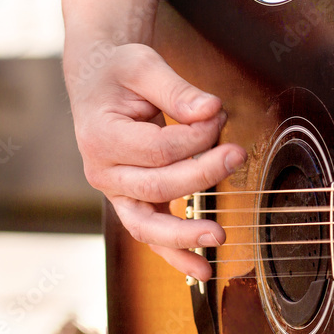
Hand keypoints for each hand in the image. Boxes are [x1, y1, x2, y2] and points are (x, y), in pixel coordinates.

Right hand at [65, 42, 245, 280]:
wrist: (96, 81)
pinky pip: (152, 235)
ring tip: (218, 237)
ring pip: (147, 225)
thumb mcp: (143, 64)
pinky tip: (203, 269)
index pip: (158, 149)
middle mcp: (102, 172)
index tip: (219, 115)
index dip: (196, 136)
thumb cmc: (119, 72)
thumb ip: (177, 89)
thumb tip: (212, 110)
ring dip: (184, 236)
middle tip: (237, 154)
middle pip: (157, 186)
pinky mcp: (132, 202)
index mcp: (99, 137)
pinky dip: (176, 255)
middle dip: (203, 173)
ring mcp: (115, 193)